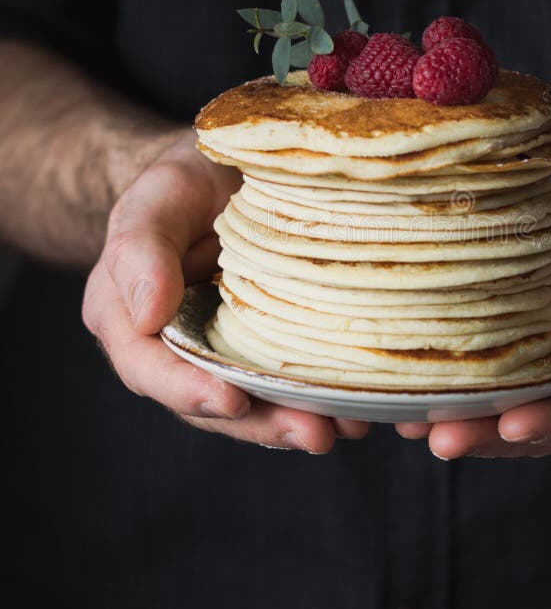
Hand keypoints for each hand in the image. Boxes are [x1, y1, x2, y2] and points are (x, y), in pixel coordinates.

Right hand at [82, 130, 368, 451]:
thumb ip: (138, 251)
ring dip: (301, 420)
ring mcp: (228, 348)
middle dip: (263, 424)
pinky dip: (323, 395)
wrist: (226, 174)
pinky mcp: (271, 342)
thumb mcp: (156, 199)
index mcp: (131, 321)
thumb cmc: (182, 183)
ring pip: (259, 400)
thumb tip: (145, 316)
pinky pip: (292, 377)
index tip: (232, 399)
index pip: (151, 369)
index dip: (189, 391)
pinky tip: (361, 404)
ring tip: (347, 428)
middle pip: (213, 402)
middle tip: (313, 434)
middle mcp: (178, 347)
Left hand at [395, 135, 550, 457]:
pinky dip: (454, 387)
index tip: (512, 424)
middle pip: (547, 422)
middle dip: (494, 435)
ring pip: (511, 407)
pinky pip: (489, 373)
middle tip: (443, 440)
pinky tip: (408, 393)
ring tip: (413, 424)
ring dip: (466, 421)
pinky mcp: (520, 340)